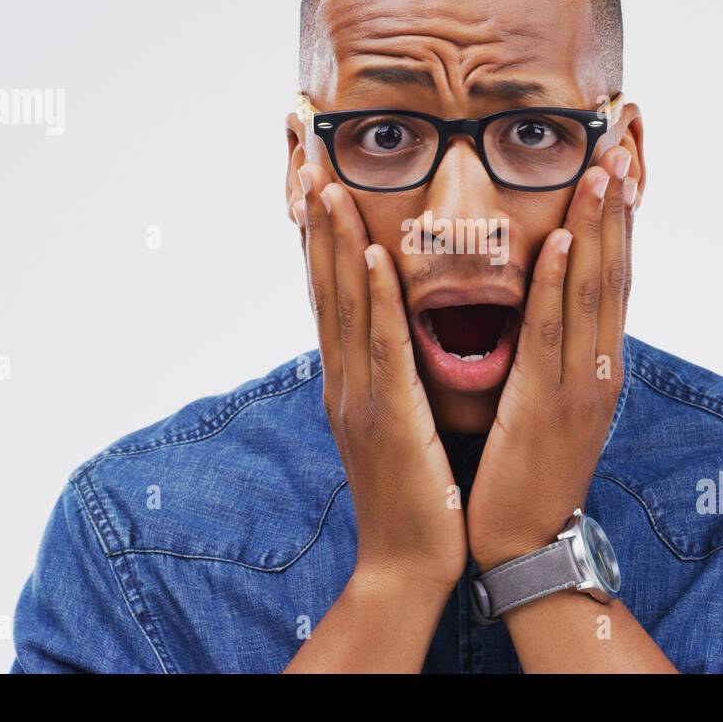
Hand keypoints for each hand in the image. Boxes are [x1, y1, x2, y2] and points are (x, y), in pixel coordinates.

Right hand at [293, 163, 467, 598]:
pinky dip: (376, 300)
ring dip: (337, 242)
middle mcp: (344, 378)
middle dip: (318, 221)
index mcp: (349, 378)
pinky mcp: (388, 417)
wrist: (409, 562)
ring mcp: (360, 397)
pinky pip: (383, 347)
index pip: (331, 293)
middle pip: (327, 285)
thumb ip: (389, 377)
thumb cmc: (415, 494)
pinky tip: (375, 257)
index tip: (317, 182)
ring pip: (347, 305)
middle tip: (306, 159)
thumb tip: (394, 337)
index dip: (321, 236)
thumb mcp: (395, 423)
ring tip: (329, 185)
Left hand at [465, 142, 635, 570]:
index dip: (617, 221)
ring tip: (602, 171)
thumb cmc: (527, 472)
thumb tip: (551, 310)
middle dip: (617, 207)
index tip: (617, 168)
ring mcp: (581, 385)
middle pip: (614, 272)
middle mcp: (600, 366)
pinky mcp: (548, 406)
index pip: (612, 278)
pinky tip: (561, 243)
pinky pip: (552, 334)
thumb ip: (556, 356)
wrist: (525, 543)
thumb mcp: (550, 405)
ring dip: (597, 228)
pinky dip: (559, 285)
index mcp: (598, 364)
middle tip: (621, 144)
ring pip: (592, 292)